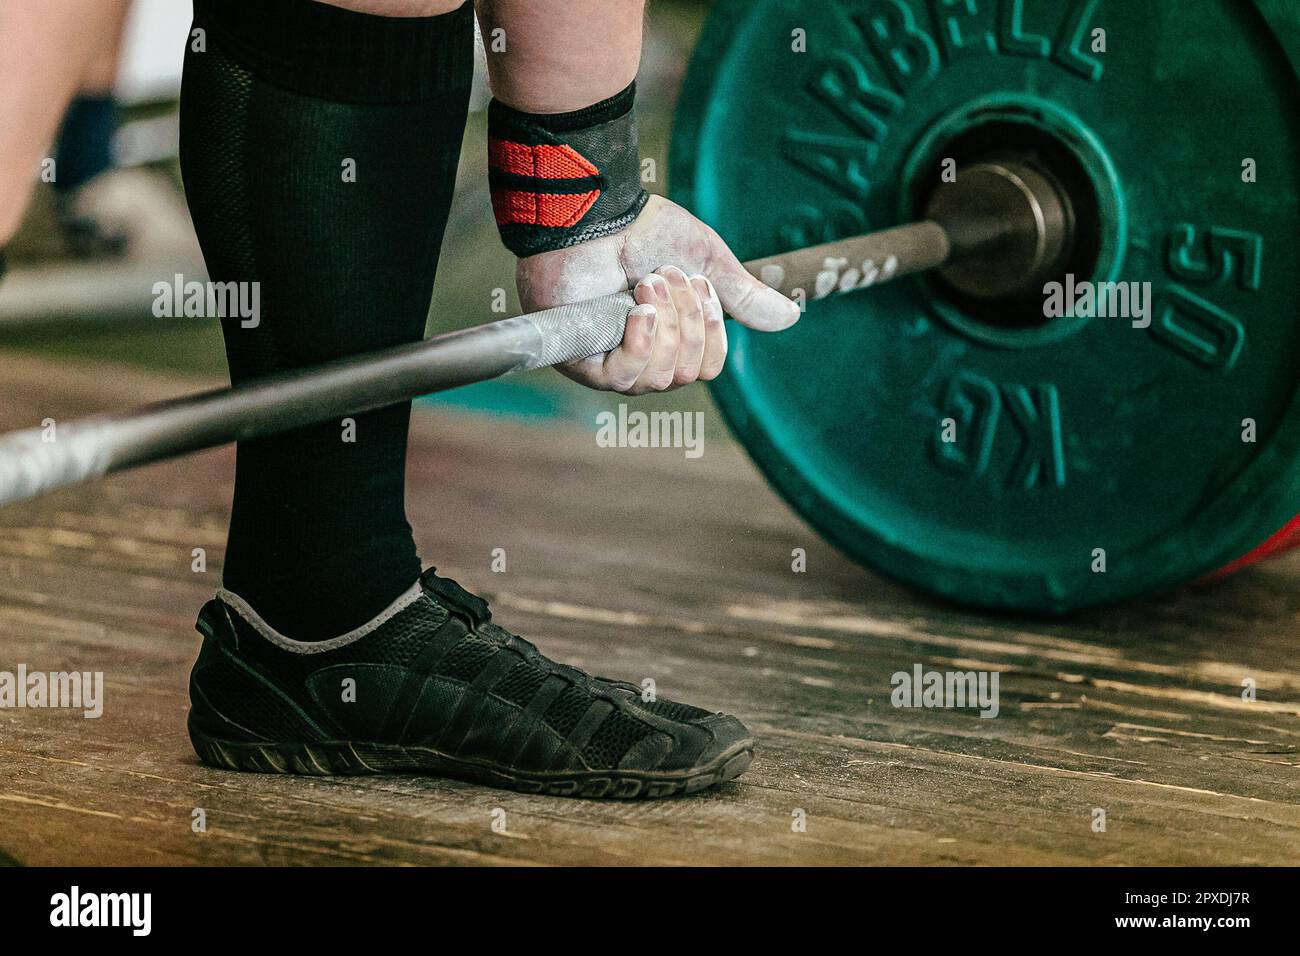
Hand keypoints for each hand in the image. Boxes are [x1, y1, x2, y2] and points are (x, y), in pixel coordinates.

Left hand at [516, 195, 800, 392]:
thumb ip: (742, 295)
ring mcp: (610, 362)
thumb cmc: (644, 232)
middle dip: (686, 321)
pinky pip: (623, 378)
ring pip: (659, 378)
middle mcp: (643, 358)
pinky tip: (638, 311)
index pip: (707, 368)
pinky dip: (640, 344)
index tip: (698, 284)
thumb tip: (791, 318)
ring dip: (663, 325)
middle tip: (665, 276)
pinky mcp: (581, 360)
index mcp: (672, 340)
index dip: (711, 332)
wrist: (597, 214)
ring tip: (646, 283)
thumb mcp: (706, 262)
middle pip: (687, 375)